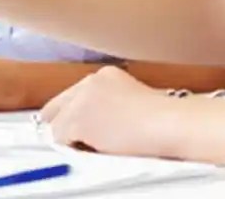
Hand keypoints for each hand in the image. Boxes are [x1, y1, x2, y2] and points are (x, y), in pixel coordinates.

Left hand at [39, 66, 180, 157]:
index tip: (74, 128)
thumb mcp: (133, 101)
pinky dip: (72, 148)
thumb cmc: (163, 120)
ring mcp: (82, 99)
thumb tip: (96, 127)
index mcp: (105, 75)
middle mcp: (90, 81)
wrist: (168, 122)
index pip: (73, 95)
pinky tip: (93, 150)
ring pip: (57, 123)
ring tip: (92, 148)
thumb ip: (110, 106)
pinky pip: (60, 139)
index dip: (72, 114)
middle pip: (57, 106)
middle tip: (71, 142)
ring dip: (70, 138)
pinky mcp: (79, 119)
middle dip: (61, 124)